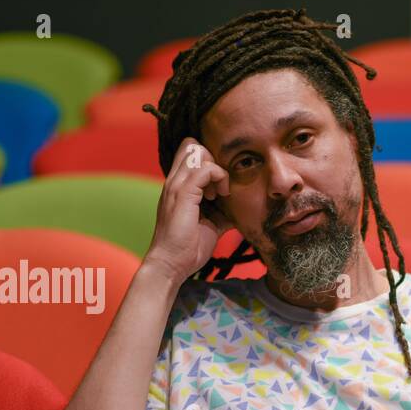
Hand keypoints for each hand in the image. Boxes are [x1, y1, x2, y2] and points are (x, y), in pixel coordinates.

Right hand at [143, 136, 231, 284]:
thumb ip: (221, 212)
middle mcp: (174, 181)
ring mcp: (176, 185)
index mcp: (178, 186)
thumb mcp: (210, 224)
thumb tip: (239, 209)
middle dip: (213, 160)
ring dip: (216, 169)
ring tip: (219, 193)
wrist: (172, 264)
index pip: (189, 153)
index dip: (209, 161)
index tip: (218, 186)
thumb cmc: (188, 248)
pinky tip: (220, 197)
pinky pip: (205, 169)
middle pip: (192, 145)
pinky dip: (219, 178)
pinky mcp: (183, 193)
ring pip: (198, 151)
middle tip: (220, 186)